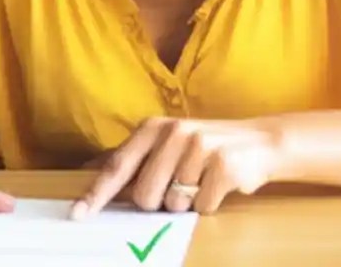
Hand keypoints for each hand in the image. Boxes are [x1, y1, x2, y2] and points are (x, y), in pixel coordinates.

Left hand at [71, 117, 281, 217]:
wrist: (261, 141)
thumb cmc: (204, 148)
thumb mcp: (167, 143)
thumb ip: (134, 158)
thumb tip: (92, 171)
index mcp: (153, 128)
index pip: (118, 166)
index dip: (97, 193)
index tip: (79, 213)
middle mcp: (174, 133)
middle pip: (144, 196)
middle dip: (158, 202)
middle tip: (179, 185)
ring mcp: (200, 148)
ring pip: (174, 204)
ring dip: (186, 202)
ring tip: (201, 181)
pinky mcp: (224, 166)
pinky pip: (202, 207)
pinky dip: (209, 204)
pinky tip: (218, 185)